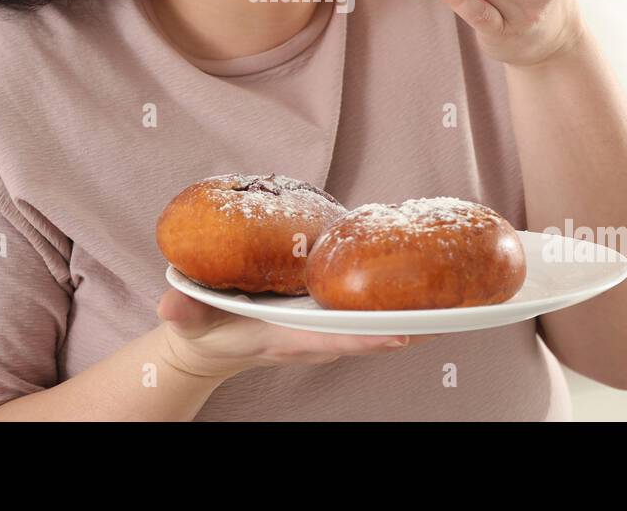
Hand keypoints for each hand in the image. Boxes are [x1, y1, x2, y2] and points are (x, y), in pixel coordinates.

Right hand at [155, 288, 442, 379]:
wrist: (206, 343)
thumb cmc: (200, 329)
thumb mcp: (187, 320)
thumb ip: (181, 313)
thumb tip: (169, 309)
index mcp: (283, 335)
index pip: (331, 340)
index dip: (366, 340)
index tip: (402, 336)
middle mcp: (311, 334)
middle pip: (366, 334)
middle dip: (406, 326)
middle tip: (454, 314)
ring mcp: (320, 328)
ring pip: (372, 324)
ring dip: (411, 316)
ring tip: (458, 300)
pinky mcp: (323, 316)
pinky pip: (364, 312)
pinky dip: (392, 303)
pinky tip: (420, 283)